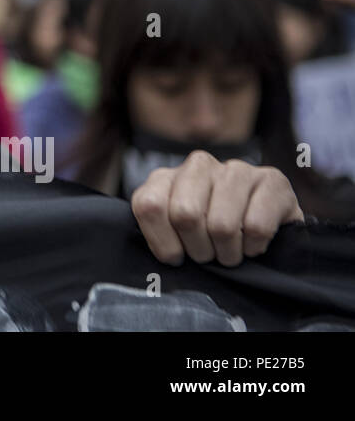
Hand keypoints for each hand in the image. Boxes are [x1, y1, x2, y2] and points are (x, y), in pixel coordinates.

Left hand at [131, 151, 302, 267]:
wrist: (266, 224)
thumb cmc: (209, 233)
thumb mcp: (174, 232)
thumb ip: (159, 232)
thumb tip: (166, 255)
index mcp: (165, 177)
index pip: (149, 205)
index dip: (163, 241)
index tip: (176, 256)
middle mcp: (198, 165)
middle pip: (185, 215)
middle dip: (198, 249)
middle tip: (209, 255)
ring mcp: (236, 169)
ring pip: (222, 225)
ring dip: (228, 252)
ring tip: (231, 251)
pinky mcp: (272, 180)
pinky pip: (257, 227)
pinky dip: (254, 247)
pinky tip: (252, 242)